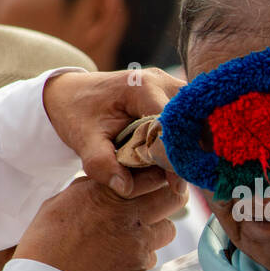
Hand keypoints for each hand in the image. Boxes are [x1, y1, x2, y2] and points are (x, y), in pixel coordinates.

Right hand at [12, 173, 186, 270]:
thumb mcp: (61, 202)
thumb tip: (104, 182)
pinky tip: (122, 260)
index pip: (151, 173)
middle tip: (158, 205)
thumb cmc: (46, 242)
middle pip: (173, 197)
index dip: (154, 178)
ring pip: (169, 228)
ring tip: (136, 237)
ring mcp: (138, 239)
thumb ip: (89, 189)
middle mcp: (127, 210)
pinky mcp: (140, 264)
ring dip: (157, 230)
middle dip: (169, 199)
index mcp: (106, 190)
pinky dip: (143, 257)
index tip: (150, 183)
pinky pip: (153, 256)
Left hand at [42, 67, 181, 196]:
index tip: (176, 186)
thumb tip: (126, 189)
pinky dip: (187, 142)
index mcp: (142, 87)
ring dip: (192, 148)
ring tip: (180, 176)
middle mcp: (163, 82)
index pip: (172, 126)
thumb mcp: (83, 140)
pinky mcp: (173, 96)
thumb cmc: (77, 114)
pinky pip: (190, 121)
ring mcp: (171, 87)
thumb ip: (101, 164)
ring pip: (196, 120)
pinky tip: (178, 163)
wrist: (72, 93)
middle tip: (181, 184)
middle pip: (193, 120)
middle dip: (190, 153)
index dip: (176, 157)